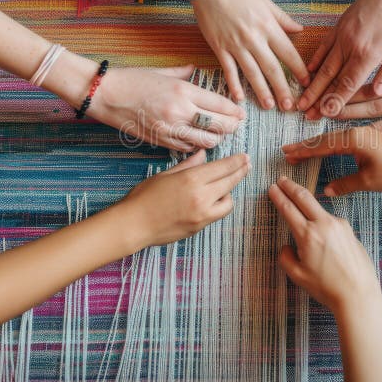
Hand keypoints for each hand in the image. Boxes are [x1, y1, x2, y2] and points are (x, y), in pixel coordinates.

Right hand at [87, 65, 244, 151]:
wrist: (103, 95)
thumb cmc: (130, 80)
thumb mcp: (161, 72)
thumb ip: (183, 73)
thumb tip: (195, 69)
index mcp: (183, 91)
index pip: (220, 105)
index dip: (235, 111)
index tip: (241, 114)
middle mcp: (180, 111)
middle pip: (218, 125)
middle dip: (231, 127)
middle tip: (236, 126)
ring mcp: (170, 128)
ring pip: (206, 141)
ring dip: (216, 139)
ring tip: (219, 135)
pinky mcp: (160, 140)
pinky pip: (187, 148)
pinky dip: (196, 146)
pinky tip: (198, 141)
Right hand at [114, 150, 250, 248]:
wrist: (134, 224)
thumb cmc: (144, 197)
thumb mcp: (166, 175)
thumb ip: (189, 164)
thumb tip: (203, 154)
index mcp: (191, 179)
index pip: (223, 167)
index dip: (236, 161)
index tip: (245, 157)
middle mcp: (201, 197)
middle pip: (230, 182)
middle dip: (241, 172)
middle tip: (247, 165)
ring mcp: (202, 214)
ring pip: (229, 201)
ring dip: (230, 192)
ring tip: (226, 185)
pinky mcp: (200, 227)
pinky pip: (218, 214)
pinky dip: (220, 205)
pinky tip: (215, 200)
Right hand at [191, 0, 309, 110]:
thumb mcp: (266, 3)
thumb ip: (283, 19)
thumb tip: (300, 30)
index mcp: (268, 27)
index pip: (288, 53)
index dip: (298, 69)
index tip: (306, 83)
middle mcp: (254, 38)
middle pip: (272, 68)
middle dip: (282, 89)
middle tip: (290, 106)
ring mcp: (236, 45)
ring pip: (252, 73)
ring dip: (261, 91)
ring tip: (269, 106)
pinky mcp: (220, 48)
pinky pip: (229, 70)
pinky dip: (234, 84)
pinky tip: (240, 98)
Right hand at [268, 176, 381, 312]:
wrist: (358, 294)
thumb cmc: (327, 288)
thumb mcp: (298, 276)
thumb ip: (286, 257)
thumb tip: (287, 247)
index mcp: (308, 235)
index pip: (288, 209)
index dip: (278, 196)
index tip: (272, 188)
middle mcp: (324, 225)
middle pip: (304, 197)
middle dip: (290, 186)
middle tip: (282, 179)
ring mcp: (339, 225)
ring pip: (319, 208)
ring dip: (307, 202)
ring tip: (299, 202)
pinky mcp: (349, 230)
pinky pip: (331, 221)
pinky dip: (321, 220)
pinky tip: (320, 232)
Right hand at [282, 126, 381, 195]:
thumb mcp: (369, 181)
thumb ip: (346, 184)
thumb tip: (327, 191)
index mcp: (353, 140)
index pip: (321, 146)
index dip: (303, 151)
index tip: (287, 154)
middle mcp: (356, 133)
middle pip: (324, 139)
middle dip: (305, 146)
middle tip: (286, 152)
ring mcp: (363, 134)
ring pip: (333, 139)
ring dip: (316, 146)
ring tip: (300, 151)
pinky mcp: (370, 138)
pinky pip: (342, 140)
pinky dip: (329, 146)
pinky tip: (325, 150)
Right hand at [298, 0, 381, 117]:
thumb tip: (376, 93)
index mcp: (369, 53)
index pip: (348, 84)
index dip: (335, 101)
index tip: (324, 114)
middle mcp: (351, 45)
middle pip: (330, 77)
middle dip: (317, 97)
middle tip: (305, 112)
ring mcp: (343, 34)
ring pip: (324, 63)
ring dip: (313, 83)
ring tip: (303, 98)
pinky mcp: (340, 24)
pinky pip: (324, 45)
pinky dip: (315, 59)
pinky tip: (309, 72)